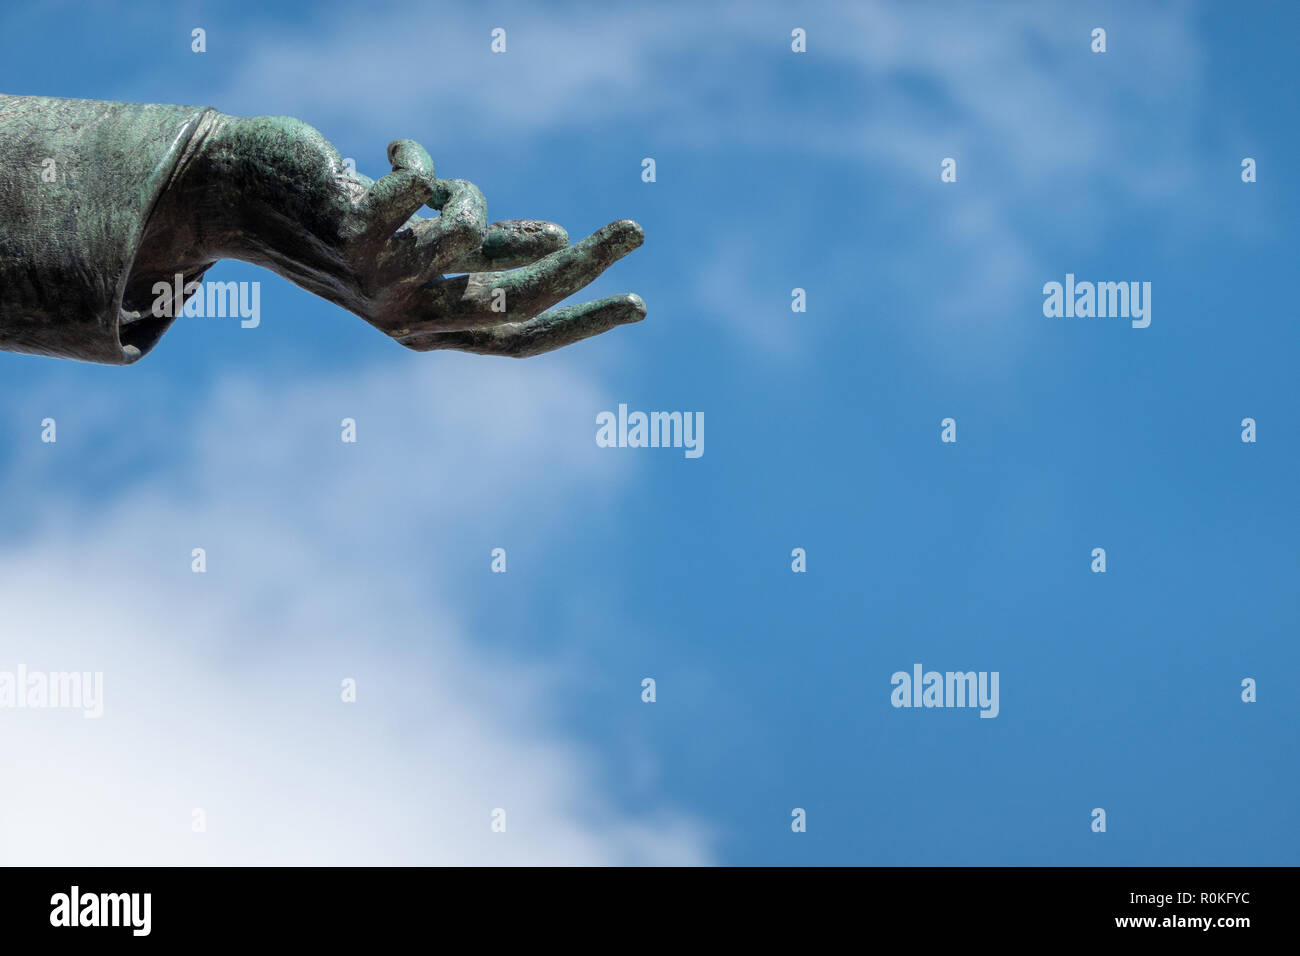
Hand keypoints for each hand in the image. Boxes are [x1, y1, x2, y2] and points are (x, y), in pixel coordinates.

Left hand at [318, 138, 644, 356]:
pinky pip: (423, 187)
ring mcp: (378, 280)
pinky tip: (393, 157)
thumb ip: (487, 250)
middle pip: (518, 299)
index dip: (582, 323)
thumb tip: (555, 239)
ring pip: (471, 234)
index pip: (521, 339)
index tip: (637, 302)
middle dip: (586, 264)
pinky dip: (419, 162)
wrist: (241, 199)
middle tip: (636, 229)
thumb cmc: (344, 223)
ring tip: (437, 181)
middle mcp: (407, 318)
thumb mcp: (423, 247)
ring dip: (468, 193)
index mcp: (429, 330)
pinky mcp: (353, 231)